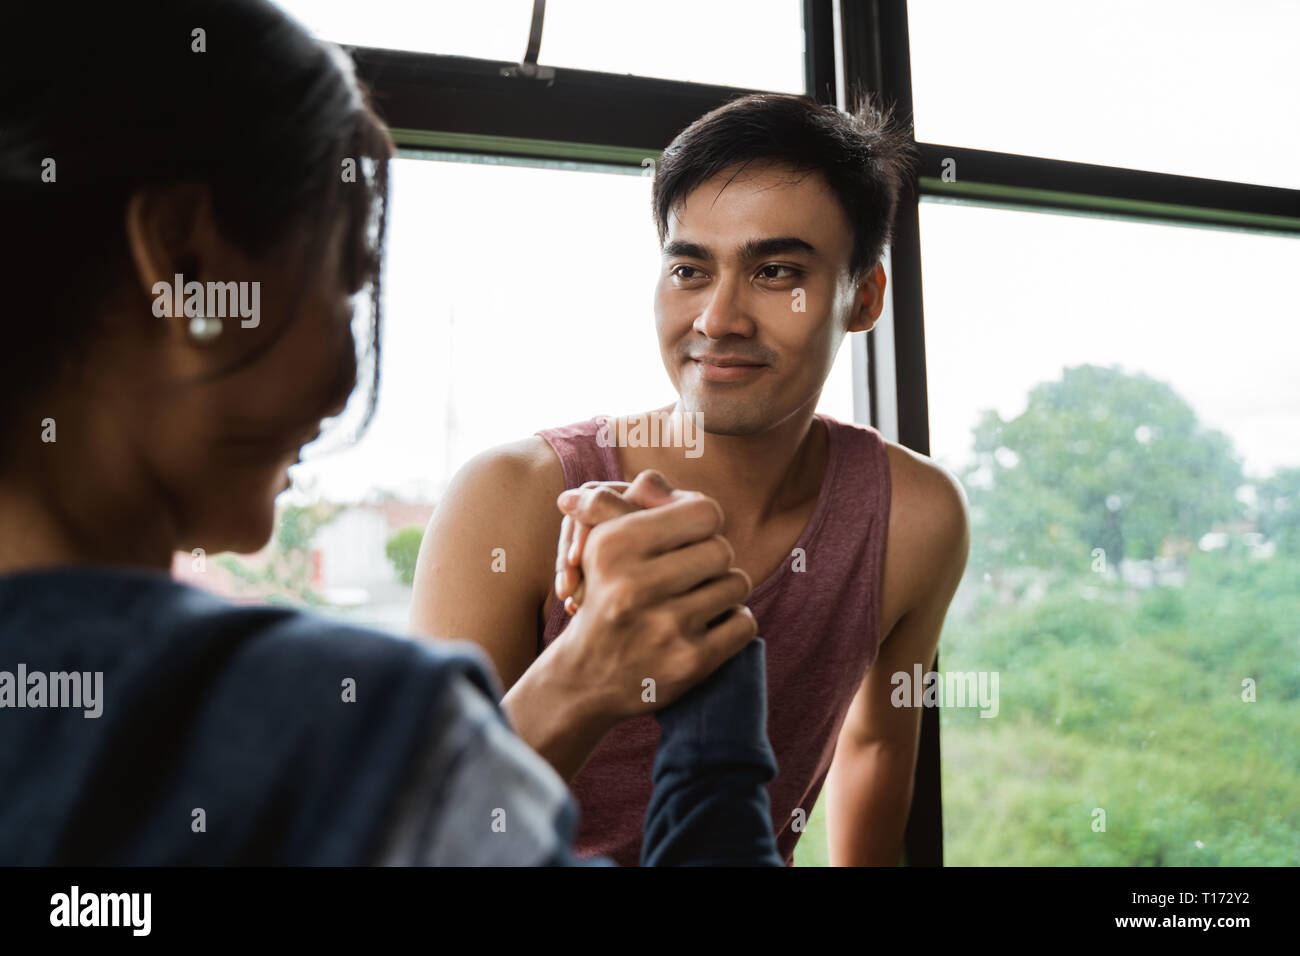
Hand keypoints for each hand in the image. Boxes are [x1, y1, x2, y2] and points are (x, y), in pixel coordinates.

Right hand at [551, 479, 756, 721]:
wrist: (584, 678)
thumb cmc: (605, 597)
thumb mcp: (601, 545)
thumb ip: (627, 503)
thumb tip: (650, 478)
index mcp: (616, 545)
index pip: (704, 511)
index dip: (703, 524)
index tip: (690, 539)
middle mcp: (636, 585)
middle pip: (722, 549)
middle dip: (712, 561)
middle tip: (691, 576)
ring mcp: (665, 626)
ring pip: (737, 584)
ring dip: (723, 592)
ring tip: (696, 601)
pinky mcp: (689, 663)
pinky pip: (744, 623)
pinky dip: (733, 624)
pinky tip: (707, 628)